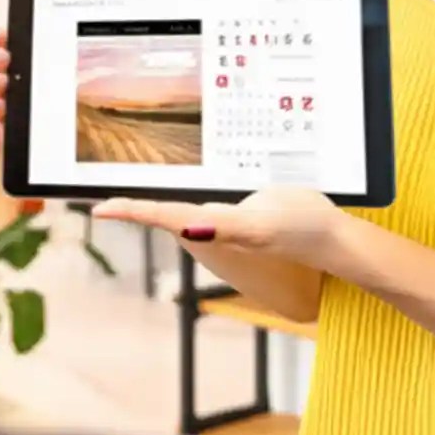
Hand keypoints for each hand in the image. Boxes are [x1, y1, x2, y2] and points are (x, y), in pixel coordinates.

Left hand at [92, 186, 350, 265]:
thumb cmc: (302, 228)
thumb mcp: (263, 221)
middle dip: (138, 204)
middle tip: (108, 194)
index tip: (100, 210)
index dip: (132, 212)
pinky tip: (190, 190)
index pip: (164, 217)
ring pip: (181, 213)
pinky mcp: (238, 229)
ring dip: (162, 201)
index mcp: (215, 230)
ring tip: (139, 191)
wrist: (334, 243)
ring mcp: (225, 235)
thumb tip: (188, 229)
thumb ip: (225, 227)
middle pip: (164, 215)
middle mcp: (214, 236)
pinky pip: (201, 213)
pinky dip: (186, 204)